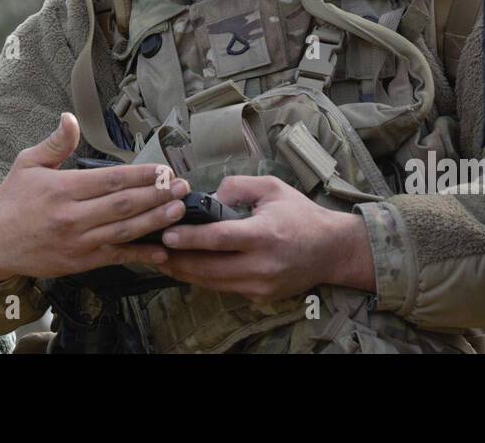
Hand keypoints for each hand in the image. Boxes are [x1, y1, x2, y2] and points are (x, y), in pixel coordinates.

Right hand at [0, 112, 189, 285]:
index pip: (110, 180)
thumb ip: (55, 143)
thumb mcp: (28, 164)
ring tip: (178, 209)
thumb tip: (70, 118)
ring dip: (155, 221)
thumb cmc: (13, 201)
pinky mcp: (81, 262)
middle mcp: (72, 217)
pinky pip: (116, 257)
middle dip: (156, 195)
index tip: (162, 169)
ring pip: (124, 231)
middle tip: (181, 186)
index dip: (140, 175)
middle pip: (123, 205)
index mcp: (62, 189)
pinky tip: (162, 251)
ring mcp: (78, 242)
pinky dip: (140, 255)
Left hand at [155, 175, 373, 302]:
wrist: (331, 249)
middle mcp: (262, 265)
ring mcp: (261, 285)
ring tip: (163, 260)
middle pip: (209, 268)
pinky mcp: (261, 297)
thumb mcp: (272, 188)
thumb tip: (207, 198)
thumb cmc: (300, 214)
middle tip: (153, 250)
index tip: (166, 235)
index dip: (190, 238)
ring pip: (213, 283)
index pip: (220, 239)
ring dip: (185, 273)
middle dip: (177, 260)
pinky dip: (204, 279)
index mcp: (265, 234)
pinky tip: (188, 269)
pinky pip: (225, 288)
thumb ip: (237, 187)